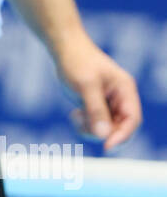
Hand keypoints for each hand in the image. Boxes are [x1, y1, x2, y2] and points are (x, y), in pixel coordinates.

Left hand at [55, 32, 142, 150]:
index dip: (123, 136)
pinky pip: (95, 126)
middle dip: (101, 132)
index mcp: (125, 90)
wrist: (65, 49)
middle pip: (120, 128)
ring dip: (90, 129)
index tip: (106, 146)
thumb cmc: (77, 62)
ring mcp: (109, 104)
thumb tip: (103, 135)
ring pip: (106, 130)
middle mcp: (120, 98)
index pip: (132, 119)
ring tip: (76, 115)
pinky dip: (84, 125)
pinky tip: (75, 114)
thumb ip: (95, 110)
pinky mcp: (97, 107)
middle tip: (82, 125)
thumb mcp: (86, 85)